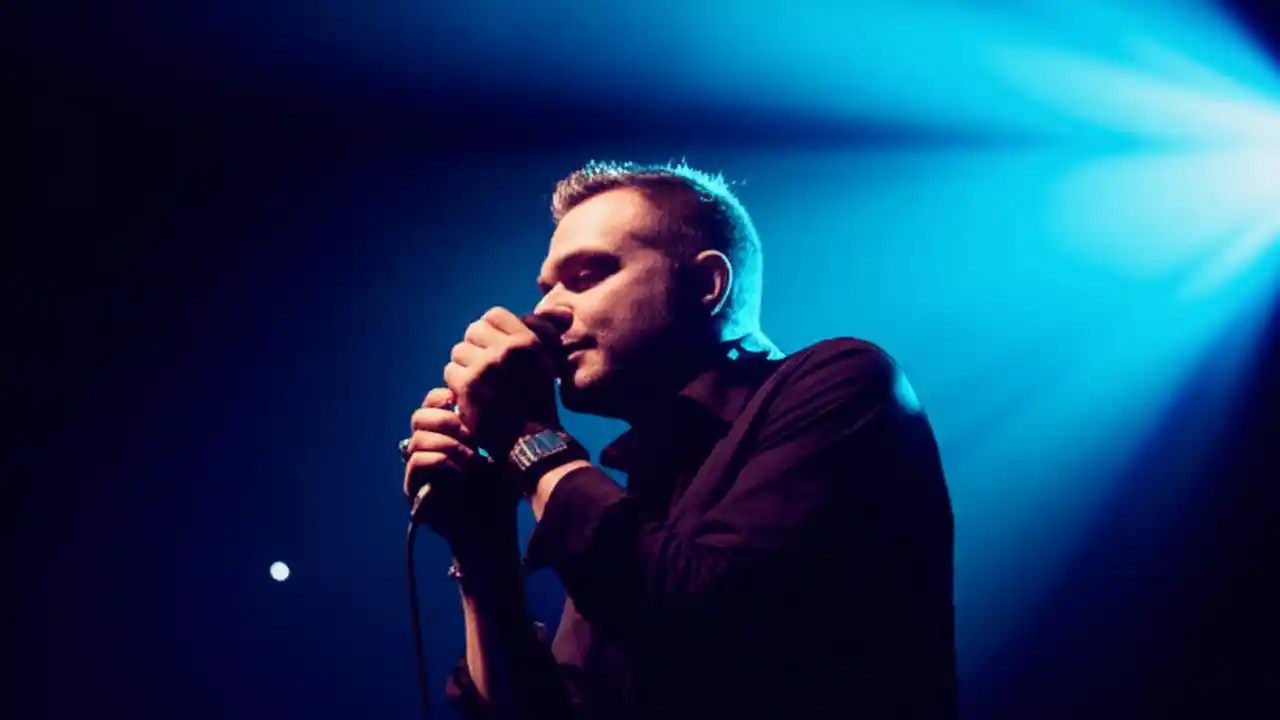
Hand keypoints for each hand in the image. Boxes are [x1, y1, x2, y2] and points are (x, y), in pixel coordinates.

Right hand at [402, 387, 519, 554]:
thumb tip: (485, 390)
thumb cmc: (501, 489)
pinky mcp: (413, 489)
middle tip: (472, 433)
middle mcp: (429, 447)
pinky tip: (461, 472)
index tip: (467, 404)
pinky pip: (416, 462)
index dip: (446, 397)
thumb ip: (489, 421)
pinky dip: (440, 461)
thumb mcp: (500, 449)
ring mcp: (419, 468)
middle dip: (447, 420)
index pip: (434, 401)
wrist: (494, 529)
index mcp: (447, 432)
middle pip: (420, 415)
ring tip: (473, 458)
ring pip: (418, 438)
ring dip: (448, 444)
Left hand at [443, 306, 560, 458]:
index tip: (492, 345)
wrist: (530, 439)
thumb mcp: (545, 363)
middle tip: (482, 367)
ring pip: (459, 351)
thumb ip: (534, 335)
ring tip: (478, 383)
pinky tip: (469, 396)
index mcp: (527, 342)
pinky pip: (450, 371)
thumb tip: (523, 315)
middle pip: (473, 331)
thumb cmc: (537, 402)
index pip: (494, 315)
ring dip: (464, 366)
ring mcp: (485, 367)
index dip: (490, 329)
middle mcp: (506, 351)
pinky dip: (456, 384)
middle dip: (475, 347)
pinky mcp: (468, 386)